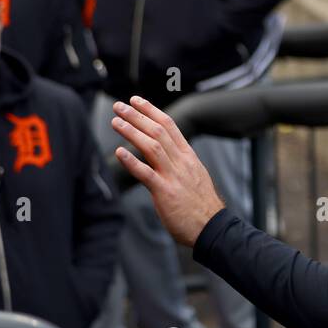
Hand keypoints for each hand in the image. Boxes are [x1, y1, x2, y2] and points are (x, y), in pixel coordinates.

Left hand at [110, 96, 225, 246]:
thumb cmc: (201, 204)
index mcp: (188, 156)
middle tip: (119, 107)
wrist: (212, 227)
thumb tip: (165, 153)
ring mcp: (174, 176)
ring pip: (152, 147)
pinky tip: (119, 152)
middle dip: (137, 116)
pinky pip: (146, 174)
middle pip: (158, 131)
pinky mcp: (166, 193)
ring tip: (116, 122)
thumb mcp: (194, 175)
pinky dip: (132, 162)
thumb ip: (179, 163)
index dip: (151, 111)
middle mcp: (182, 162)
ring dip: (132, 132)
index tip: (136, 101)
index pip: (169, 126)